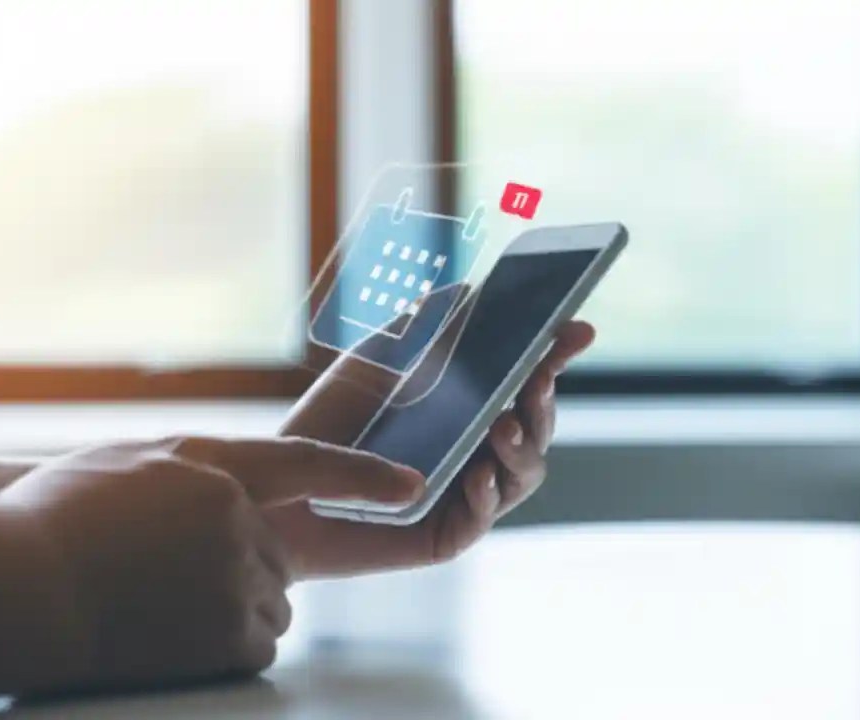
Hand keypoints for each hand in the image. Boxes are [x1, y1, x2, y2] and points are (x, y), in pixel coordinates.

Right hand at [0, 437, 420, 713]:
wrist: (18, 588)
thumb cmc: (55, 521)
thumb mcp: (131, 462)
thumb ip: (196, 471)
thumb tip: (229, 494)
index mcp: (216, 469)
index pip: (311, 465)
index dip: (365, 475)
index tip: (413, 484)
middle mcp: (240, 520)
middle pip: (277, 555)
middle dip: (241, 565)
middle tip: (169, 573)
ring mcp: (239, 578)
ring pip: (269, 600)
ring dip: (232, 606)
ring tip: (160, 602)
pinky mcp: (234, 636)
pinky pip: (255, 640)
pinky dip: (222, 643)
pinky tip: (168, 631)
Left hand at [272, 303, 595, 577]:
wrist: (281, 487)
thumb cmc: (328, 422)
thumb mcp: (374, 361)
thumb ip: (421, 327)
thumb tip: (470, 292)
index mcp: (472, 407)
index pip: (527, 378)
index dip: (556, 354)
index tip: (578, 328)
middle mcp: (479, 449)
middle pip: (538, 425)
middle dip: (544, 401)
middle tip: (535, 379)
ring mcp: (467, 493)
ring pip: (526, 473)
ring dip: (524, 446)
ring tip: (503, 424)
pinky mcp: (446, 534)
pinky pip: (482, 517)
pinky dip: (487, 493)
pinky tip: (476, 472)